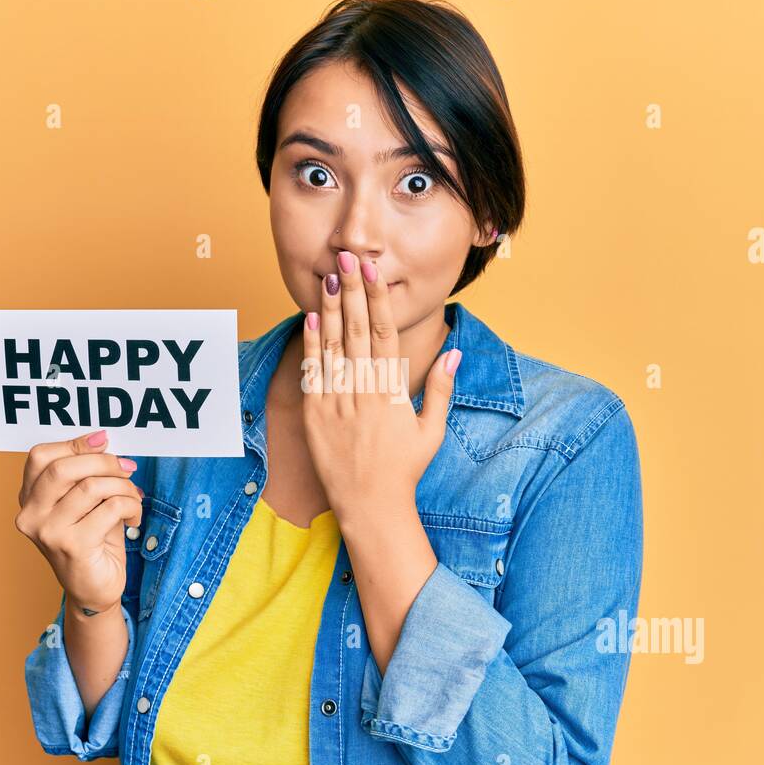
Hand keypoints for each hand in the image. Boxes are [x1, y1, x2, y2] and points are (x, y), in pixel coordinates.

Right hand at [13, 430, 144, 613]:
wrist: (95, 591)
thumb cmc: (93, 542)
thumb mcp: (86, 503)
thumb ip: (86, 474)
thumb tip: (102, 440)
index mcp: (29, 499)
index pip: (40, 456)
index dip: (74, 443)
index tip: (104, 440)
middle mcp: (31, 515)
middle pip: (64, 468)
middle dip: (104, 462)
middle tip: (127, 469)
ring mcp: (48, 532)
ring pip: (92, 486)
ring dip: (123, 487)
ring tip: (134, 497)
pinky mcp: (72, 546)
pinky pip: (110, 508)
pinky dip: (131, 506)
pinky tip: (134, 518)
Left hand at [300, 250, 461, 524]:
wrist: (371, 506)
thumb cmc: (404, 469)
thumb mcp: (431, 430)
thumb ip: (440, 390)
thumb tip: (454, 353)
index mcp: (392, 391)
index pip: (384, 333)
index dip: (377, 299)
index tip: (372, 272)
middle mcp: (364, 391)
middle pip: (356, 330)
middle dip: (351, 291)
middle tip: (347, 258)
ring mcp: (337, 402)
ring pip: (332, 346)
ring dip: (329, 309)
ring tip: (328, 277)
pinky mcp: (316, 416)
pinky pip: (312, 373)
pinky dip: (311, 345)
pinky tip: (310, 318)